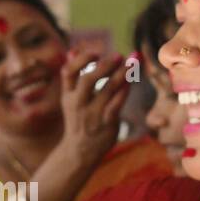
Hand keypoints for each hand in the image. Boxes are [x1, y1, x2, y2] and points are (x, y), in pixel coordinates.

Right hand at [57, 46, 130, 166]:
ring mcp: (92, 115)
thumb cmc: (78, 118)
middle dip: (104, 66)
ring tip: (131, 62)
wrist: (79, 150)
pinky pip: (116, 104)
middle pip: (87, 80)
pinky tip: (130, 81)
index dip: (81, 60)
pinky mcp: (106, 123)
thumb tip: (73, 50)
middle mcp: (78, 104)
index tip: (95, 53)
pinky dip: (124, 91)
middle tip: (118, 56)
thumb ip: (73, 75)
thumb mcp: (70, 98)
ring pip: (107, 90)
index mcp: (68, 95)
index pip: (68, 72)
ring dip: (120, 74)